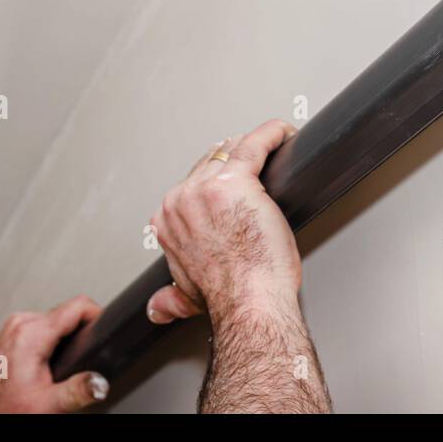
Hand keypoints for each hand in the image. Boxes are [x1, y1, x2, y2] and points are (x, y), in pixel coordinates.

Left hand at [0, 295, 108, 412]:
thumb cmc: (1, 410)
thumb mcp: (47, 404)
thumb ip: (78, 390)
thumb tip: (100, 381)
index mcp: (31, 333)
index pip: (78, 305)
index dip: (98, 315)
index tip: (103, 330)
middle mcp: (20, 324)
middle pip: (67, 313)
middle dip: (80, 332)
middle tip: (81, 359)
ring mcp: (13, 328)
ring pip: (54, 320)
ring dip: (64, 338)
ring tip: (63, 363)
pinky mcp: (9, 334)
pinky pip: (40, 327)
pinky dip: (49, 341)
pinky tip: (46, 363)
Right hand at [146, 119, 330, 411]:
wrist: (248, 302)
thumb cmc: (230, 296)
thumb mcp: (187, 296)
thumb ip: (170, 298)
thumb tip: (159, 306)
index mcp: (167, 220)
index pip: (192, 181)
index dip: (216, 177)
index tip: (236, 180)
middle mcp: (181, 200)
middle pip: (212, 160)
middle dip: (236, 159)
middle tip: (261, 163)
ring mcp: (205, 187)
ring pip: (232, 149)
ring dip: (254, 145)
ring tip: (275, 147)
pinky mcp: (238, 179)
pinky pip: (255, 144)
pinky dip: (271, 135)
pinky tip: (283, 134)